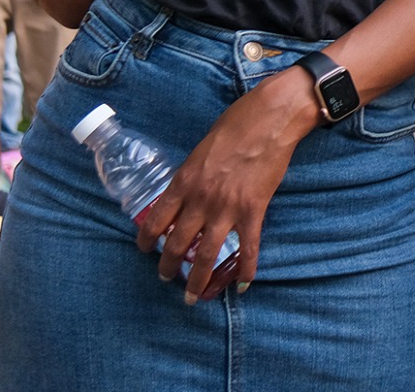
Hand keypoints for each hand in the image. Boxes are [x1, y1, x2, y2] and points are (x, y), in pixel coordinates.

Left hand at [135, 68, 316, 300]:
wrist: (269, 119)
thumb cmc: (235, 124)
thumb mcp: (201, 149)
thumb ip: (192, 175)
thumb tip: (188, 192)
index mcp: (184, 182)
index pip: (156, 219)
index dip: (147, 240)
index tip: (145, 250)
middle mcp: (201, 200)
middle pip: (177, 243)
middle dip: (168, 267)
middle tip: (166, 278)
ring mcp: (227, 208)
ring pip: (206, 254)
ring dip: (197, 279)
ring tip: (192, 296)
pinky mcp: (254, 210)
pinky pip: (248, 247)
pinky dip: (246, 269)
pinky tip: (243, 285)